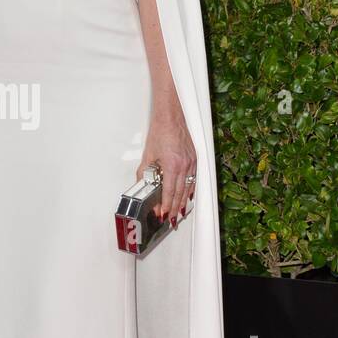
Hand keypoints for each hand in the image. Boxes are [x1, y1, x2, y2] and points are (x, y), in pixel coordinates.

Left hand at [136, 115, 195, 229]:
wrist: (171, 117)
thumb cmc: (160, 132)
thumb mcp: (148, 155)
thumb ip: (144, 173)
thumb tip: (142, 187)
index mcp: (172, 165)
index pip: (169, 191)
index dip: (166, 205)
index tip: (162, 214)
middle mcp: (184, 165)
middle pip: (180, 193)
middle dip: (175, 209)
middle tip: (171, 220)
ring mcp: (192, 162)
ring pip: (189, 188)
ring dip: (183, 202)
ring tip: (179, 214)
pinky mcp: (195, 159)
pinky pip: (194, 180)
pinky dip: (190, 190)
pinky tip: (187, 197)